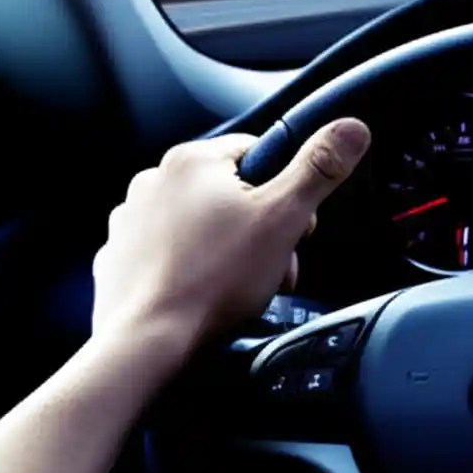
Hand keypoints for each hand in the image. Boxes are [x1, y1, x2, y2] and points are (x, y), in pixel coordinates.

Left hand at [92, 119, 370, 355]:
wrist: (148, 343)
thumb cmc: (212, 282)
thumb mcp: (284, 218)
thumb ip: (319, 169)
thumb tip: (351, 129)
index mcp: (193, 160)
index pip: (259, 154)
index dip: (288, 192)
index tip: (292, 226)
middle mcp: (155, 180)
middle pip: (232, 192)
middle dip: (259, 229)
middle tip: (269, 264)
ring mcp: (132, 219)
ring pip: (202, 224)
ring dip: (227, 249)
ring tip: (237, 285)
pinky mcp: (122, 255)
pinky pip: (171, 252)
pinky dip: (190, 268)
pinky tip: (203, 291)